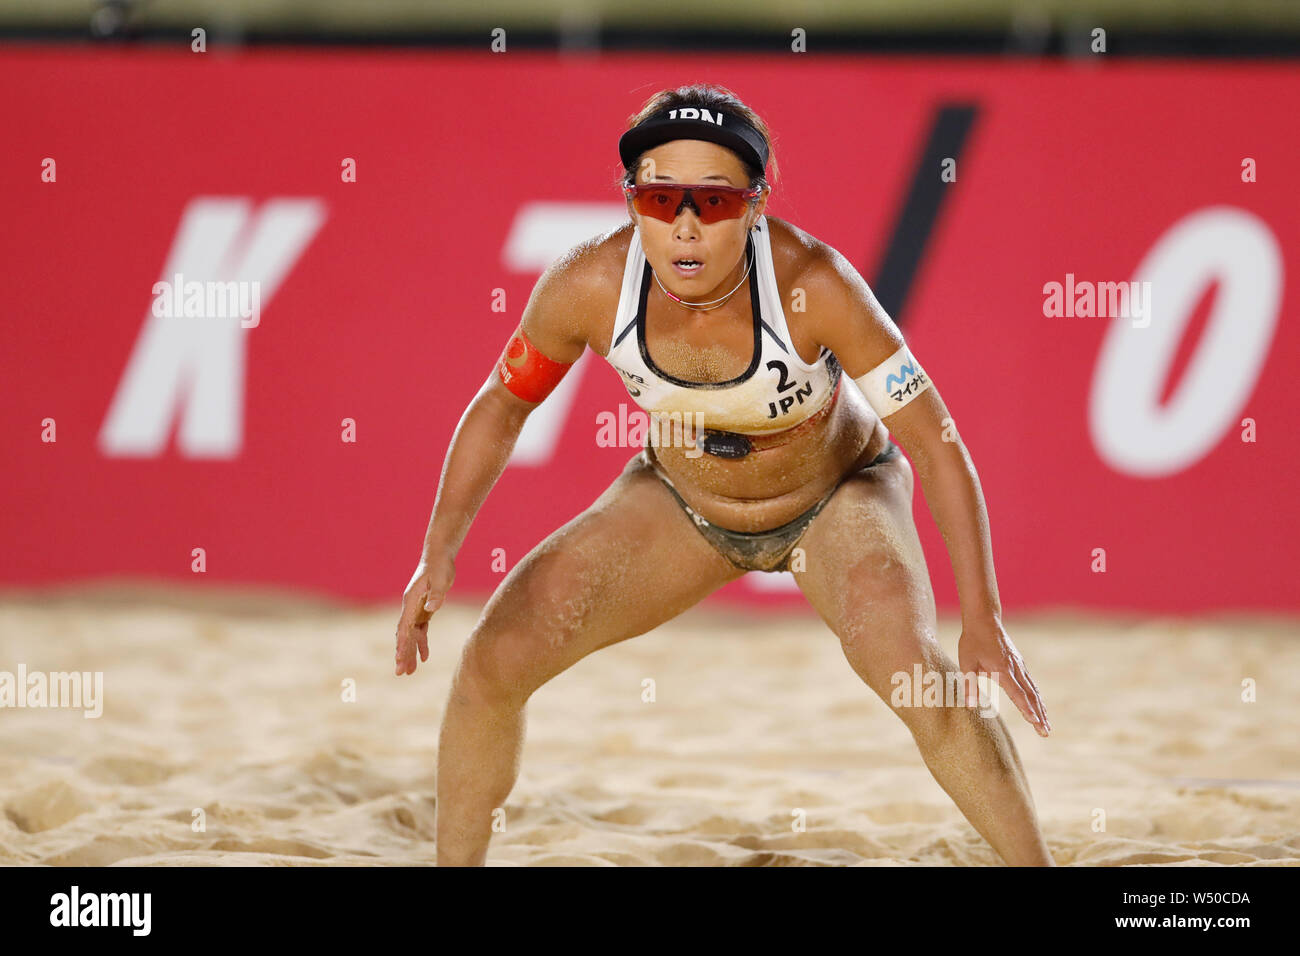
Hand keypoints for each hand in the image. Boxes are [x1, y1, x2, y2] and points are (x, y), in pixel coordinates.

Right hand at [395, 553, 455, 675]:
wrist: (438, 556)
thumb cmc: (439, 566)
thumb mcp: (440, 579)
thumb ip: (436, 594)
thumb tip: (431, 609)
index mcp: (410, 602)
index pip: (404, 627)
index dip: (402, 644)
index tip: (399, 658)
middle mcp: (410, 608)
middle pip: (404, 635)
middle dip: (402, 654)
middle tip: (400, 673)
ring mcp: (416, 610)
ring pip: (411, 636)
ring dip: (410, 653)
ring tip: (409, 672)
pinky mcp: (424, 611)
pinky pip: (420, 631)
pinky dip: (421, 644)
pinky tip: (424, 657)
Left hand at [957, 619, 1050, 736]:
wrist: (984, 620)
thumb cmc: (973, 642)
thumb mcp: (966, 663)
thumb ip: (970, 685)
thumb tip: (970, 707)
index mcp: (1002, 670)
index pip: (1017, 694)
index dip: (1026, 709)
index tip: (1036, 722)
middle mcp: (1015, 669)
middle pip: (1031, 696)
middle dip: (1039, 715)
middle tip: (1045, 733)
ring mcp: (1019, 666)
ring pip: (1033, 690)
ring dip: (1040, 708)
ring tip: (1046, 725)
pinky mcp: (1019, 663)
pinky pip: (1031, 683)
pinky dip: (1037, 697)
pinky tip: (1039, 704)